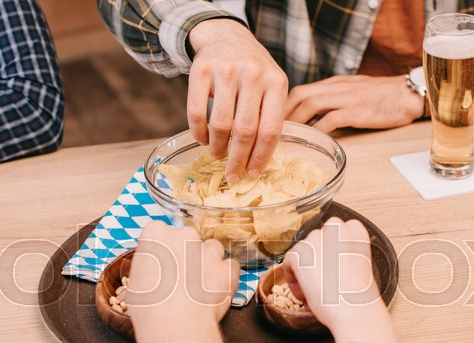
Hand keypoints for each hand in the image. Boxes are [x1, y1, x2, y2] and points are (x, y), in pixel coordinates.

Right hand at [127, 222, 239, 342]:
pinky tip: (215, 289)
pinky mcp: (227, 269)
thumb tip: (155, 268)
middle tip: (180, 276)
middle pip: (187, 237)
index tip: (161, 260)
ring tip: (199, 284)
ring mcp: (208, 251)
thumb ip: (148, 265)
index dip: (161, 247)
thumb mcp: (135, 281)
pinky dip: (225, 276)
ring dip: (207, 261)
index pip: (159, 230)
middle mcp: (184, 236)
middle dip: (186, 253)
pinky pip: (230, 266)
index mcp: (156, 235)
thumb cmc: (150, 309)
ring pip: (211, 249)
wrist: (175, 327)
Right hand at [187, 19, 287, 181]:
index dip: (261, 157)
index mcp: (276, 83)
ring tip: (218, 155)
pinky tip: (204, 140)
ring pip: (220, 125)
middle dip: (237, 160)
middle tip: (232, 175)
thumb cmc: (253, 71)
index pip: (271, 130)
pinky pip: (196, 113)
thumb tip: (260, 160)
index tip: (252, 173)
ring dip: (217, 148)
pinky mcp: (201, 71)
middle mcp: (253, 75)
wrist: (228, 37)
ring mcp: (226, 71)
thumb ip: (271, 115)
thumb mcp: (271, 85)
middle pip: (245, 131)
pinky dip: (199, 133)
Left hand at [283, 218, 394, 342]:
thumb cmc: (359, 296)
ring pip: (303, 252)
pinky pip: (289, 263)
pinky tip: (305, 294)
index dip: (330, 251)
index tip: (331, 267)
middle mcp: (336, 229)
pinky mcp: (299, 252)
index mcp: (355, 231)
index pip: (337, 231)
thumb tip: (326, 261)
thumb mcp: (359, 266)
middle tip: (321, 281)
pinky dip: (293, 280)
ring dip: (305, 270)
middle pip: (317, 241)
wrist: (354, 309)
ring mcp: (316, 238)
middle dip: (316, 260)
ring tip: (314, 291)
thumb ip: (343, 255)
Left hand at [285, 75, 424, 132]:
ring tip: (288, 139)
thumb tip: (312, 118)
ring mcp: (346, 98)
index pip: (300, 90)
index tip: (274, 123)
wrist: (408, 94)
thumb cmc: (382, 97)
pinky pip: (330, 119)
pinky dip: (317, 130)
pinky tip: (312, 141)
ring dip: (296, 123)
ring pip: (310, 105)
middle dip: (283, 114)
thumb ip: (332, 101)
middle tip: (275, 133)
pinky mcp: (357, 111)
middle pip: (300, 95)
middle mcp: (336, 88)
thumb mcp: (353, 92)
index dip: (284, 107)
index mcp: (333, 84)